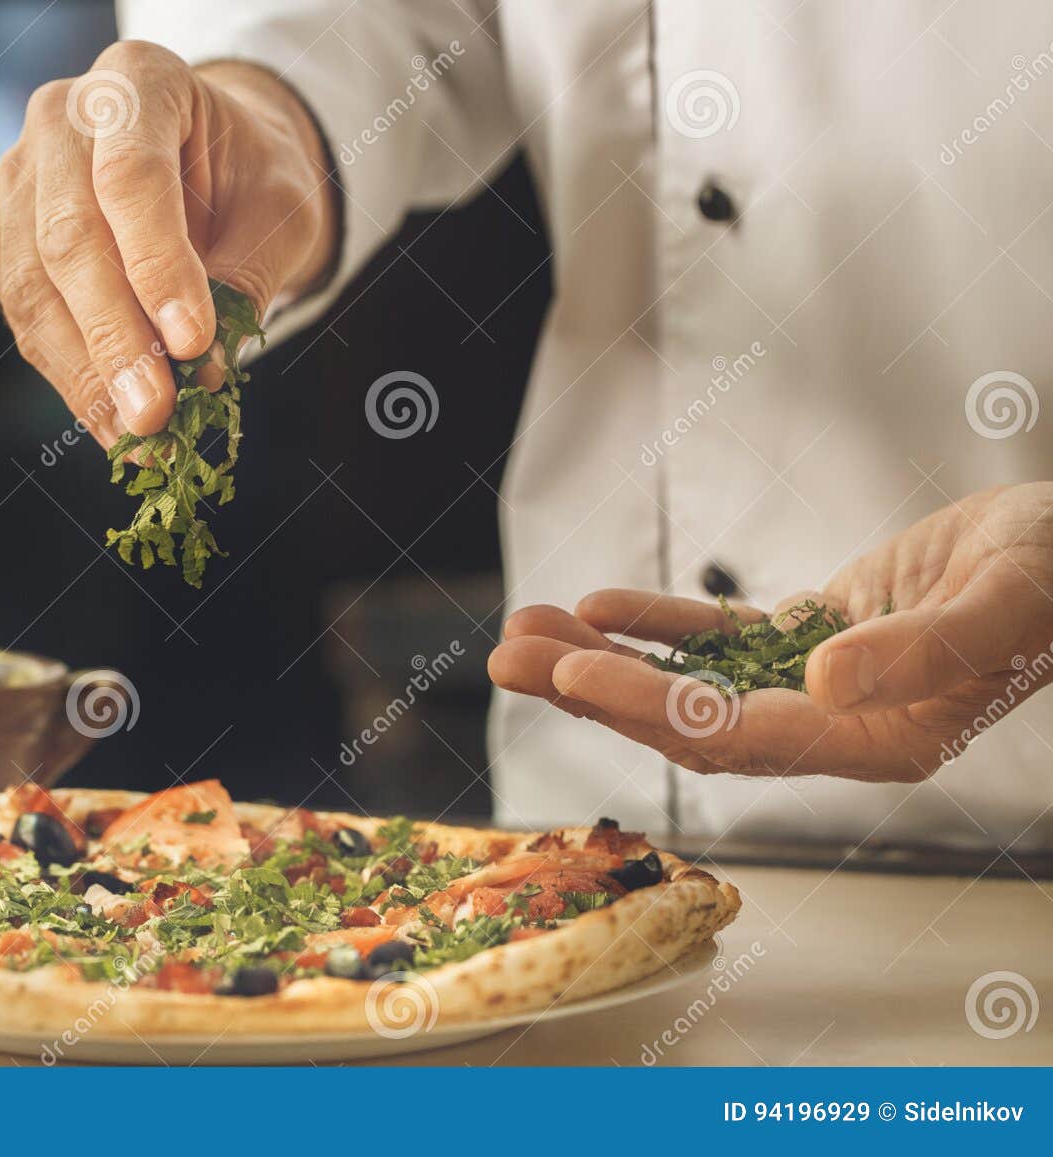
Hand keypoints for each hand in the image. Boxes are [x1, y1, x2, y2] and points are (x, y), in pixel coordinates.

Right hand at [0, 42, 337, 446]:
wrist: (214, 162)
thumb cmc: (251, 175)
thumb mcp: (280, 210)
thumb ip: (245, 278)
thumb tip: (202, 373)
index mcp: (137, 82)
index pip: (131, 177)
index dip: (157, 265)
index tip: (193, 342)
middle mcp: (61, 118)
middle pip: (69, 236)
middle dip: (114, 337)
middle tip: (154, 412)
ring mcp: (21, 178)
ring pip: (35, 287)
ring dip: (85, 373)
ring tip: (137, 436)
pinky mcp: (7, 240)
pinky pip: (28, 318)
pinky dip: (71, 378)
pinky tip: (112, 423)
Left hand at [487, 483, 1052, 781]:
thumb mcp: (1004, 607)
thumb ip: (921, 653)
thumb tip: (826, 683)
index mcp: (878, 742)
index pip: (739, 737)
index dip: (651, 708)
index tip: (573, 674)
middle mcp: (834, 728)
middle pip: (687, 722)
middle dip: (593, 692)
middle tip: (503, 658)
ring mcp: (817, 686)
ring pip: (689, 684)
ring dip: (603, 658)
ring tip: (521, 631)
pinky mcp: (814, 639)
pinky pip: (720, 640)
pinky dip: (658, 624)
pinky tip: (597, 605)